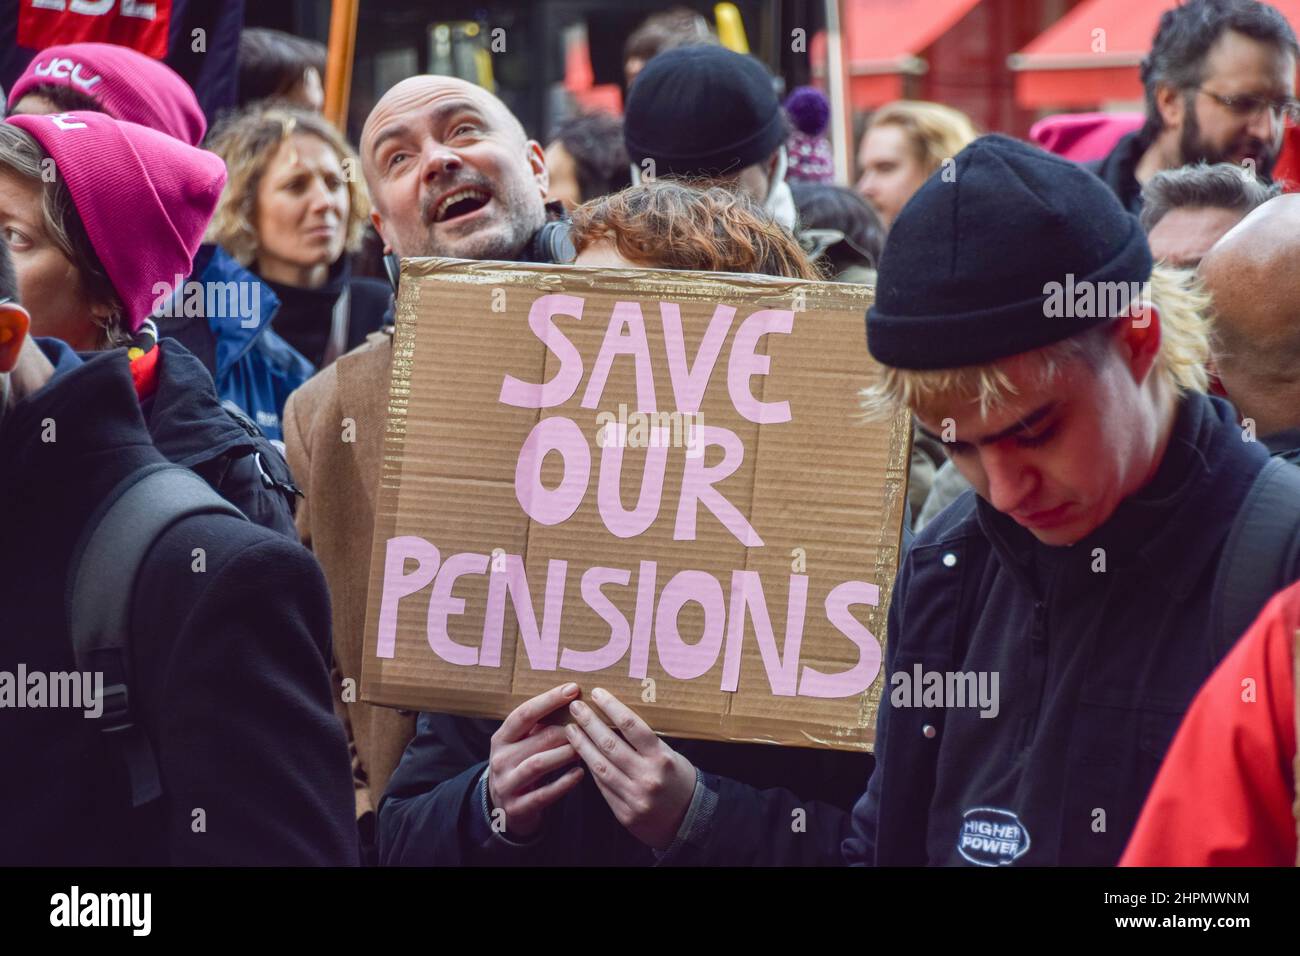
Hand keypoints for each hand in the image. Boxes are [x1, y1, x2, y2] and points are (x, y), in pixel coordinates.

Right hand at [487, 682, 584, 838]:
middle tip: (588, 725)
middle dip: (565, 730)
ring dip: (564, 754)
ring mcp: (506, 784)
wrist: (503, 808)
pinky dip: (564, 783)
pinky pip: (543, 794)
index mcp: (501, 738)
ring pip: (538, 764)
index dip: (549, 700)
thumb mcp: (522, 745)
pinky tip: (580, 774)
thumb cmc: (521, 766)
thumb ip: (540, 727)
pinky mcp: (516, 808)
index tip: (574, 688)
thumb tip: (575, 699)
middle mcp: (500, 759)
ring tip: (583, 749)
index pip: (524, 713)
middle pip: (536, 738)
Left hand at [565, 686, 696, 850]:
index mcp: (661, 757)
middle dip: (590, 723)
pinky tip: (581, 755)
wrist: (690, 821)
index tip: (597, 694)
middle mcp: (647, 777)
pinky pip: (602, 788)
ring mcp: (635, 798)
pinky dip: (591, 770)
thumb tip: (615, 721)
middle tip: (576, 707)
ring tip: (570, 729)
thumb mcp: (670, 756)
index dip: (612, 707)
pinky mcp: (625, 814)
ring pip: (600, 767)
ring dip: (582, 746)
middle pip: (610, 744)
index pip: (632, 726)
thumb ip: (645, 744)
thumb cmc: (679, 781)